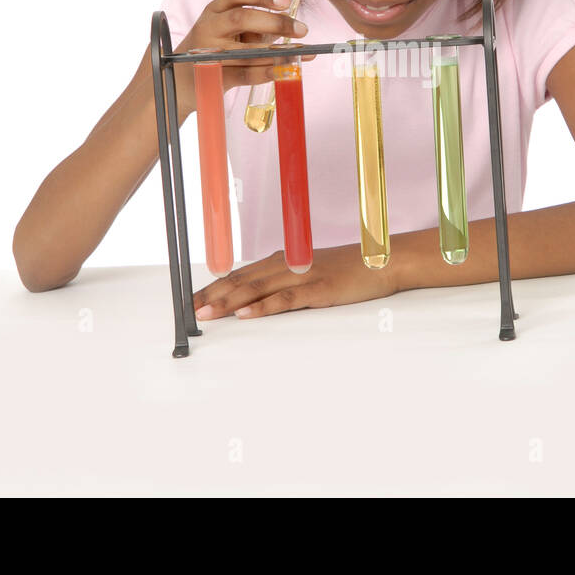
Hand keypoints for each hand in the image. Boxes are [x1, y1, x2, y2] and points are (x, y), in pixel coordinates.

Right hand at [178, 0, 314, 96]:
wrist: (180, 79)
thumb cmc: (214, 50)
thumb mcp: (229, 31)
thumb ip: (256, 27)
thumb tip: (294, 28)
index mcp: (214, 10)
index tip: (286, 1)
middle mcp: (209, 27)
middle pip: (241, 18)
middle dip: (275, 22)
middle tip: (302, 29)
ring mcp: (209, 52)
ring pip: (245, 49)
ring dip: (278, 52)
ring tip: (303, 53)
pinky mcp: (213, 76)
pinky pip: (244, 73)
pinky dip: (267, 72)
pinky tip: (285, 71)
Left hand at [193, 242, 403, 319]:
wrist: (385, 259)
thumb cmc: (351, 267)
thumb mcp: (313, 270)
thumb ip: (287, 278)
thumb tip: (259, 294)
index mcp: (285, 260)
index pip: (242, 274)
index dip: (215, 287)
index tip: (193, 299)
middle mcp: (288, 265)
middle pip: (243, 281)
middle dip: (213, 296)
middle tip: (189, 310)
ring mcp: (303, 276)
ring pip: (257, 289)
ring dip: (228, 303)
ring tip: (206, 314)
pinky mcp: (319, 289)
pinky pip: (286, 299)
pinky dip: (263, 307)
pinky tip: (246, 315)